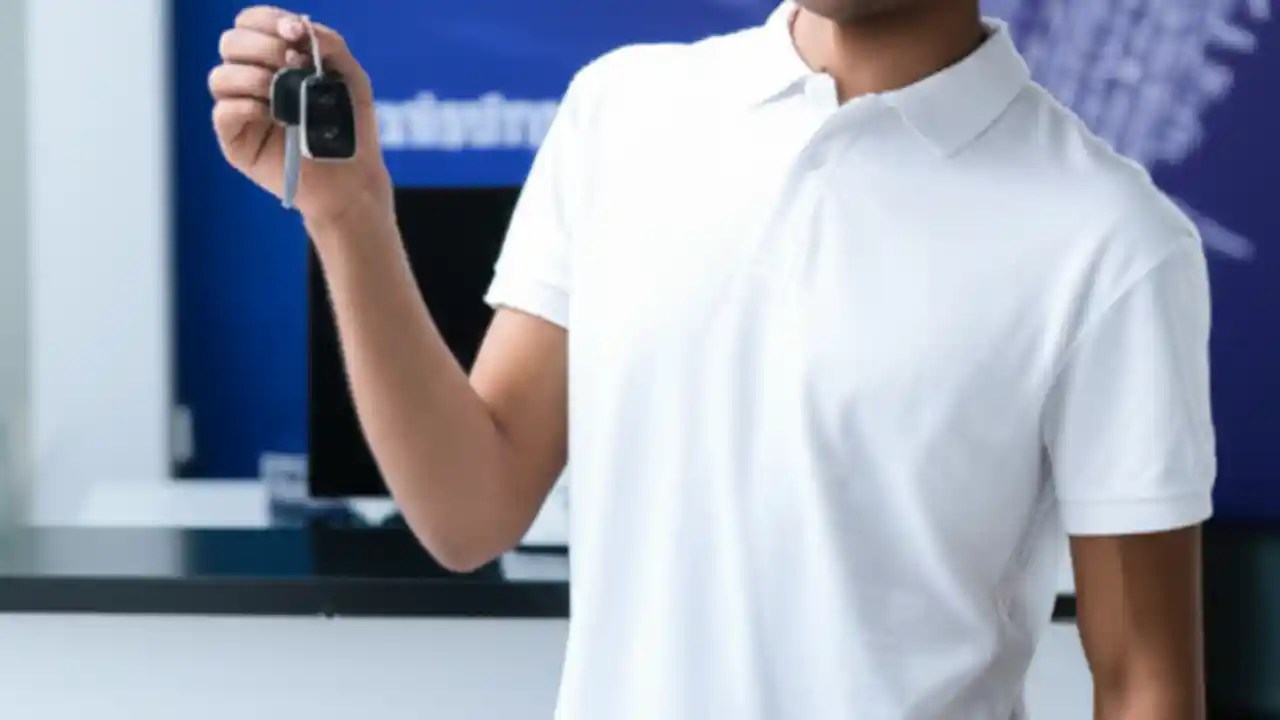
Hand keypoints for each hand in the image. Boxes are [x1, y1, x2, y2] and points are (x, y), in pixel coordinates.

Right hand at [209, 7, 391, 228]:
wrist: (353, 177)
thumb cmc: (351, 127)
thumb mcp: (350, 77)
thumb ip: (329, 43)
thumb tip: (298, 26)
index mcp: (275, 59)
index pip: (251, 23)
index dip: (267, 21)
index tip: (296, 35)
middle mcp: (252, 80)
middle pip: (230, 42)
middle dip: (262, 46)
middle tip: (293, 63)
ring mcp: (242, 110)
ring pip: (220, 76)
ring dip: (253, 77)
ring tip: (283, 94)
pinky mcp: (236, 141)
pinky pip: (223, 113)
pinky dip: (246, 107)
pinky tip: (273, 115)